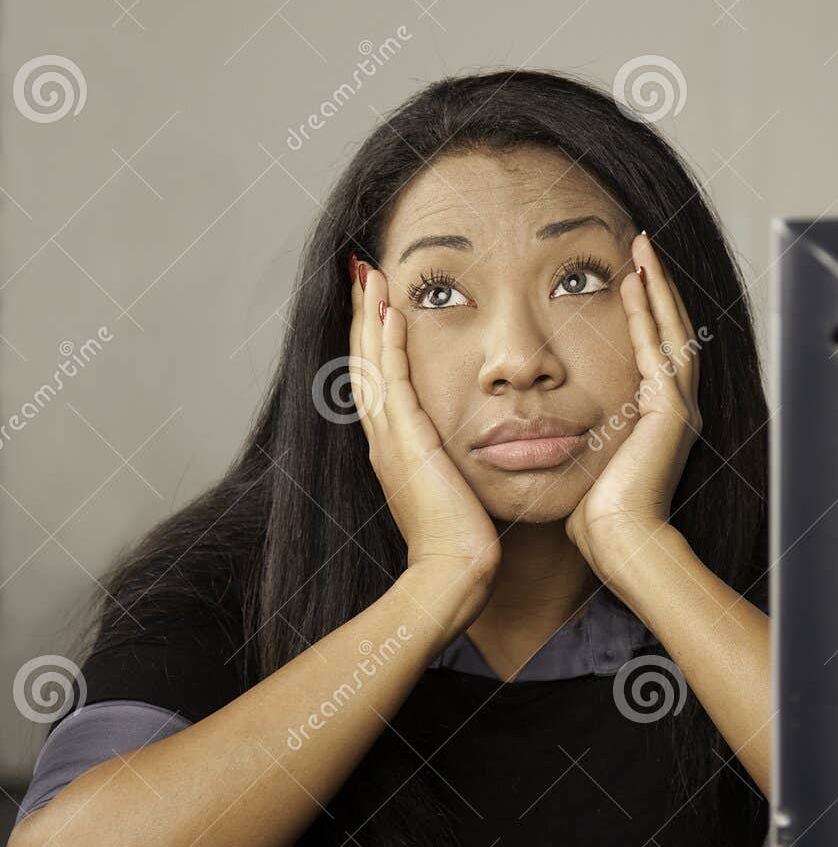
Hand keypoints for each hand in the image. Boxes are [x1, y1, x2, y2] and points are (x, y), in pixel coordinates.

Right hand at [348, 258, 500, 599]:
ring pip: (373, 363)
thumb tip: (466, 455)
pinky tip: (392, 312)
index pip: (380, 379)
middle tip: (362, 271)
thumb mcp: (456, 492)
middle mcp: (384, 439)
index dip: (374, 339)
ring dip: (370, 315)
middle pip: (365, 362)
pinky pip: (394, 382)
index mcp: (395, 448)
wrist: (454, 576)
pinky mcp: (407, 443)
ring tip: (370, 274)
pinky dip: (390, 345)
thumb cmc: (464, 544)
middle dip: (362, 315)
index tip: (377, 301)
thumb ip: (454, 466)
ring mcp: (391, 440)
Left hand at [565, 232, 702, 582]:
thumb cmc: (599, 517)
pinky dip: (647, 313)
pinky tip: (632, 283)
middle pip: (672, 330)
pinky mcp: (671, 412)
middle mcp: (677, 408)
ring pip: (672, 331)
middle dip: (658, 286)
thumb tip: (553, 424)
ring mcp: (679, 408)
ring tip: (642, 249)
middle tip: (642, 245)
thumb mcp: (590, 460)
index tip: (628, 275)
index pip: (655, 348)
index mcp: (660, 417)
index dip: (645, 309)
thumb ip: (586, 433)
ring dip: (657, 287)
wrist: (621, 544)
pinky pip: (659, 349)